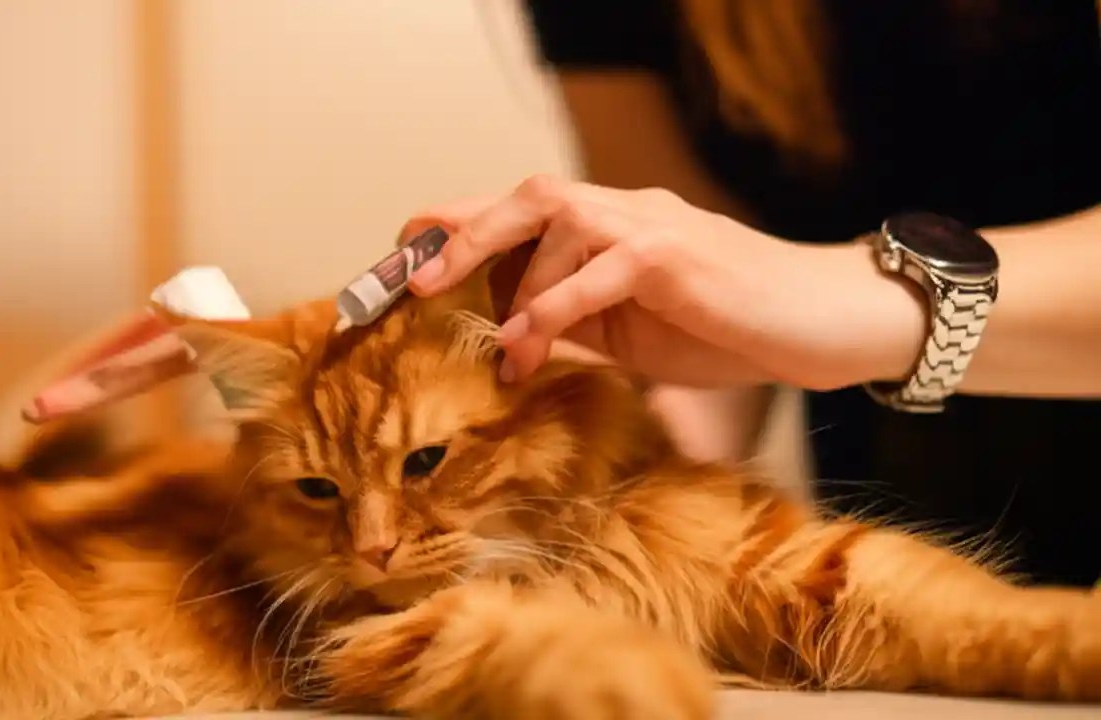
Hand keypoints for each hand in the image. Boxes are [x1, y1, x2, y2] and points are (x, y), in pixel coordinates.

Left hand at [400, 175, 927, 390]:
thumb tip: (508, 338)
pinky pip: (599, 270)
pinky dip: (552, 307)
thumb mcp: (633, 333)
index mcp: (613, 228)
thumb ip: (576, 323)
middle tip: (415, 279)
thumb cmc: (731, 327)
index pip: (526, 211)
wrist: (824, 326)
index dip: (464, 227)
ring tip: (496, 346)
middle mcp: (628, 212)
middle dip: (465, 233)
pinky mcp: (677, 255)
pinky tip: (525, 346)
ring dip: (513, 285)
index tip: (408, 259)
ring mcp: (653, 226)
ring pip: (558, 224)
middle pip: (530, 196)